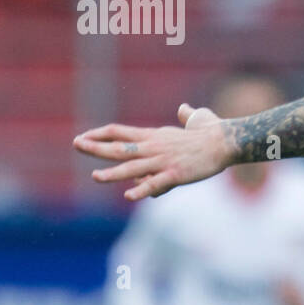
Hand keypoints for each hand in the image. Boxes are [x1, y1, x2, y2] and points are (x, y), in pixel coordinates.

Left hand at [74, 104, 232, 200]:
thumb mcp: (197, 119)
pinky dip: (142, 190)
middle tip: (77, 144)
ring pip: (133, 167)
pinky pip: (155, 183)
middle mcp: (154, 147)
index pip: (119, 132)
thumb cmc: (213, 131)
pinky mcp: (176, 174)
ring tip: (95, 177)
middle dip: (96, 147)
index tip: (83, 137)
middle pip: (119, 147)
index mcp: (154, 135)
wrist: (226, 142)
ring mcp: (163, 161)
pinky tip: (129, 195)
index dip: (99, 134)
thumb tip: (184, 109)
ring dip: (113, 173)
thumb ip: (186, 115)